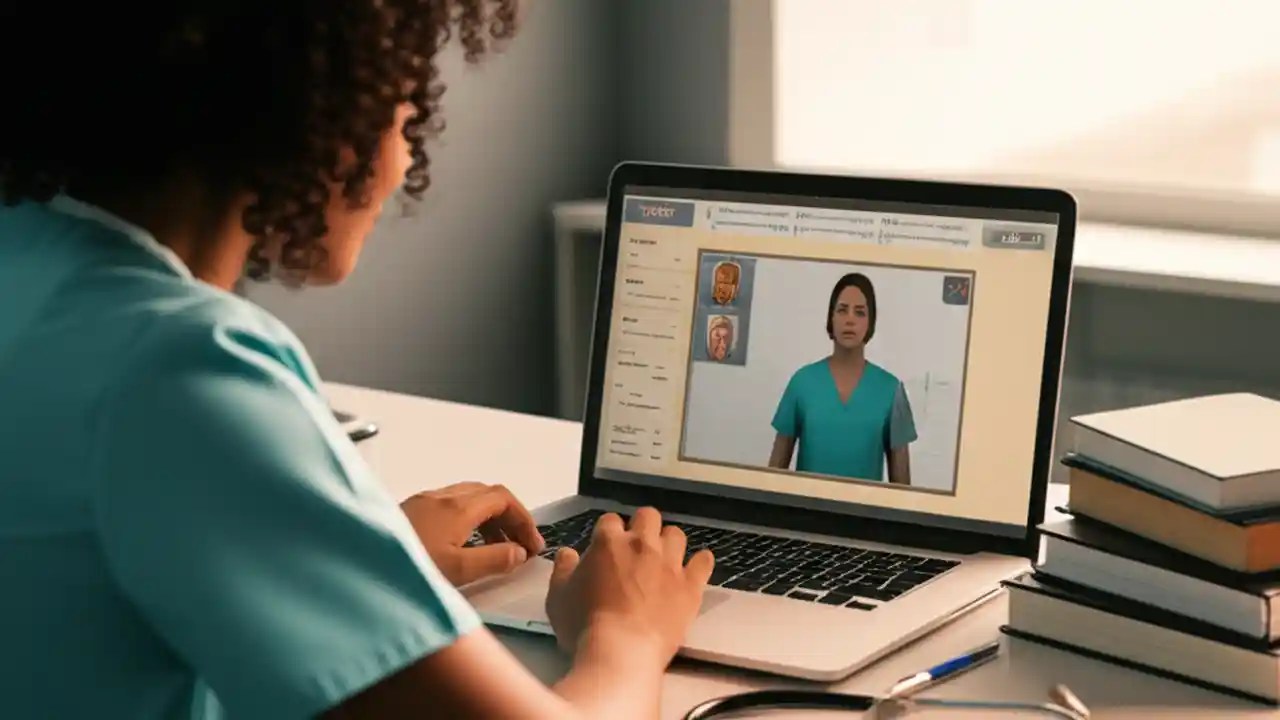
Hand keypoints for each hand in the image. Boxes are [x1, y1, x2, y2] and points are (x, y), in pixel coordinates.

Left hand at [401, 482, 544, 586]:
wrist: (356, 567)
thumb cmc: (403, 569)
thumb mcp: (458, 571)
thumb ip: (494, 560)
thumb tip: (518, 552)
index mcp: (456, 507)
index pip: (502, 498)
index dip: (524, 518)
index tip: (532, 542)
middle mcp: (440, 498)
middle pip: (486, 494)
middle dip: (508, 517)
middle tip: (519, 545)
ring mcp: (422, 502)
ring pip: (467, 499)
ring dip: (488, 519)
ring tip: (495, 549)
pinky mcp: (409, 512)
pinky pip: (449, 506)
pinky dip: (467, 521)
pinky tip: (463, 545)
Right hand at [544, 508, 713, 667]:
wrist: (620, 652)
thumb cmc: (583, 625)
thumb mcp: (557, 597)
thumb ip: (563, 569)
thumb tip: (567, 553)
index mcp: (608, 542)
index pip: (610, 520)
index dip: (608, 533)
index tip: (607, 548)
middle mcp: (642, 544)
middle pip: (647, 516)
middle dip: (641, 527)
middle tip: (635, 550)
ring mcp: (670, 563)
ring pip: (676, 535)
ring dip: (668, 543)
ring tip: (663, 560)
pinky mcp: (690, 585)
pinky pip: (703, 562)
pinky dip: (700, 562)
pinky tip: (695, 568)